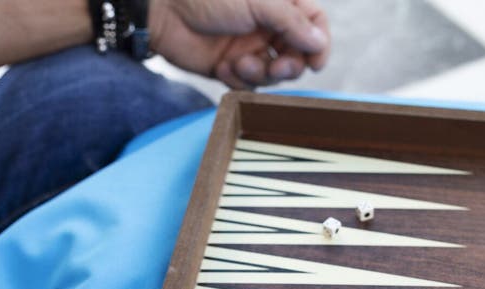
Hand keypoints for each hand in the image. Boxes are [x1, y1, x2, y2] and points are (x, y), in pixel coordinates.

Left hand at [150, 0, 330, 88]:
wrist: (165, 10)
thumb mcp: (259, 0)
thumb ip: (291, 21)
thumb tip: (319, 42)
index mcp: (279, 3)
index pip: (313, 24)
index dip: (319, 44)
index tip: (316, 63)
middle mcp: (267, 26)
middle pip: (296, 55)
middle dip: (289, 66)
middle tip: (277, 67)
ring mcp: (250, 48)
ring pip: (272, 75)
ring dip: (259, 74)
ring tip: (238, 62)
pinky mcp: (231, 68)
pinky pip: (248, 85)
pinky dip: (237, 80)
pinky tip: (221, 67)